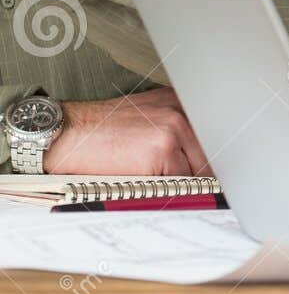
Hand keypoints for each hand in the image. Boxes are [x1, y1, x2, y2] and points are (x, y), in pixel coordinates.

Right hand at [42, 87, 210, 174]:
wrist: (66, 134)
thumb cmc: (99, 132)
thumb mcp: (144, 118)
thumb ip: (173, 131)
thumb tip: (202, 156)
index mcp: (177, 102)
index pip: (212, 134)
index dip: (215, 157)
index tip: (217, 173)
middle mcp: (179, 112)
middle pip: (211, 152)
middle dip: (204, 173)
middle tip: (197, 188)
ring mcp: (172, 129)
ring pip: (199, 169)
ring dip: (187, 183)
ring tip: (164, 186)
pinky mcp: (160, 151)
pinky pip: (180, 181)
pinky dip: (171, 190)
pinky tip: (152, 186)